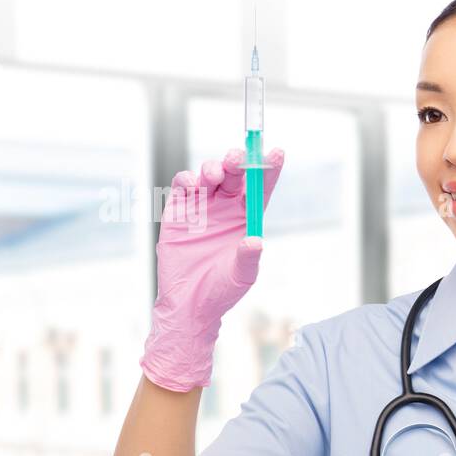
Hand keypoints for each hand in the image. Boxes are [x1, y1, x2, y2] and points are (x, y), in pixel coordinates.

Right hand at [139, 146, 285, 391]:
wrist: (188, 304)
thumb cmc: (221, 291)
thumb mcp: (241, 276)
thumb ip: (247, 258)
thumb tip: (255, 242)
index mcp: (247, 219)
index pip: (260, 189)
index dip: (268, 169)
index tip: (277, 152)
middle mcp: (227, 208)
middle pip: (235, 176)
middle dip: (237, 162)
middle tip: (236, 157)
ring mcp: (202, 207)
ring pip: (209, 176)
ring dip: (212, 168)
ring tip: (215, 174)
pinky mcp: (178, 211)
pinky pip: (183, 187)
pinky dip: (187, 179)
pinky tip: (193, 184)